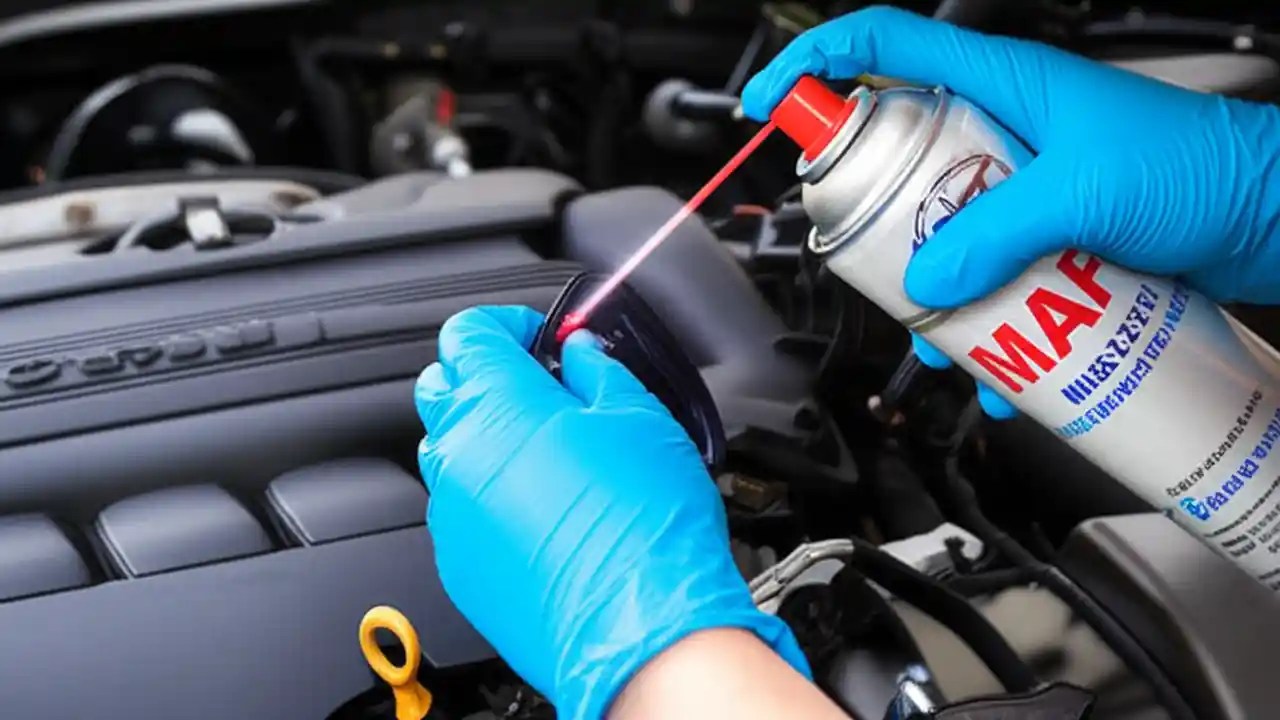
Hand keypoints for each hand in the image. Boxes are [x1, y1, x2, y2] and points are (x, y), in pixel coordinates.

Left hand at [415, 306, 808, 719]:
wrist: (638, 630)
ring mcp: (453, 513)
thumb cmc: (646, 528)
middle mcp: (460, 454)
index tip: (538, 338)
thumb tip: (579, 353)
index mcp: (500, 403)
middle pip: (443, 387)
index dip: (505, 326)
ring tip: (548, 454)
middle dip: (485, 376)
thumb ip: (598, 372)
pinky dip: (490, 496)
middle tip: (540, 388)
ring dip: (486, 437)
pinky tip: (545, 510)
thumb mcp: (640, 420)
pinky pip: (461, 510)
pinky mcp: (458, 563)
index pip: (467, 333)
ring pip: (449, 452)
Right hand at [741, 6, 1279, 417]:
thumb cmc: (1202, 165)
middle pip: (896, 158)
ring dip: (931, 292)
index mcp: (1000, 82)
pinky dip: (983, 325)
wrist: (1276, 216)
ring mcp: (1020, 186)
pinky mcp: (1045, 237)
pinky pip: (987, 277)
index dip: (817, 65)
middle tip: (869, 262)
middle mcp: (1001, 129)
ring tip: (949, 337)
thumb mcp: (1084, 191)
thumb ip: (997, 232)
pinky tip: (1000, 370)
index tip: (771, 104)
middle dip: (873, 220)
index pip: (883, 45)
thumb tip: (928, 277)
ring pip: (937, 232)